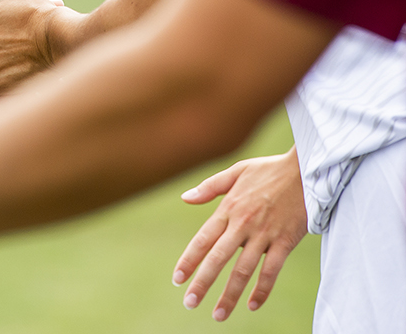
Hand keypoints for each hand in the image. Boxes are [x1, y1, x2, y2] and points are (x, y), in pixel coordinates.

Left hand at [172, 149, 306, 320]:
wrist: (307, 170)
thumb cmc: (269, 170)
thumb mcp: (236, 171)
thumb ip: (209, 187)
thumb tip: (185, 198)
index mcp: (228, 209)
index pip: (203, 239)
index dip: (189, 260)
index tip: (177, 279)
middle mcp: (243, 224)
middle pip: (218, 259)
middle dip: (203, 283)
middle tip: (190, 303)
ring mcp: (264, 235)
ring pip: (243, 270)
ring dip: (230, 294)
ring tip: (219, 315)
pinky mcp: (285, 242)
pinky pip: (271, 271)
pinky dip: (262, 290)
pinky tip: (252, 305)